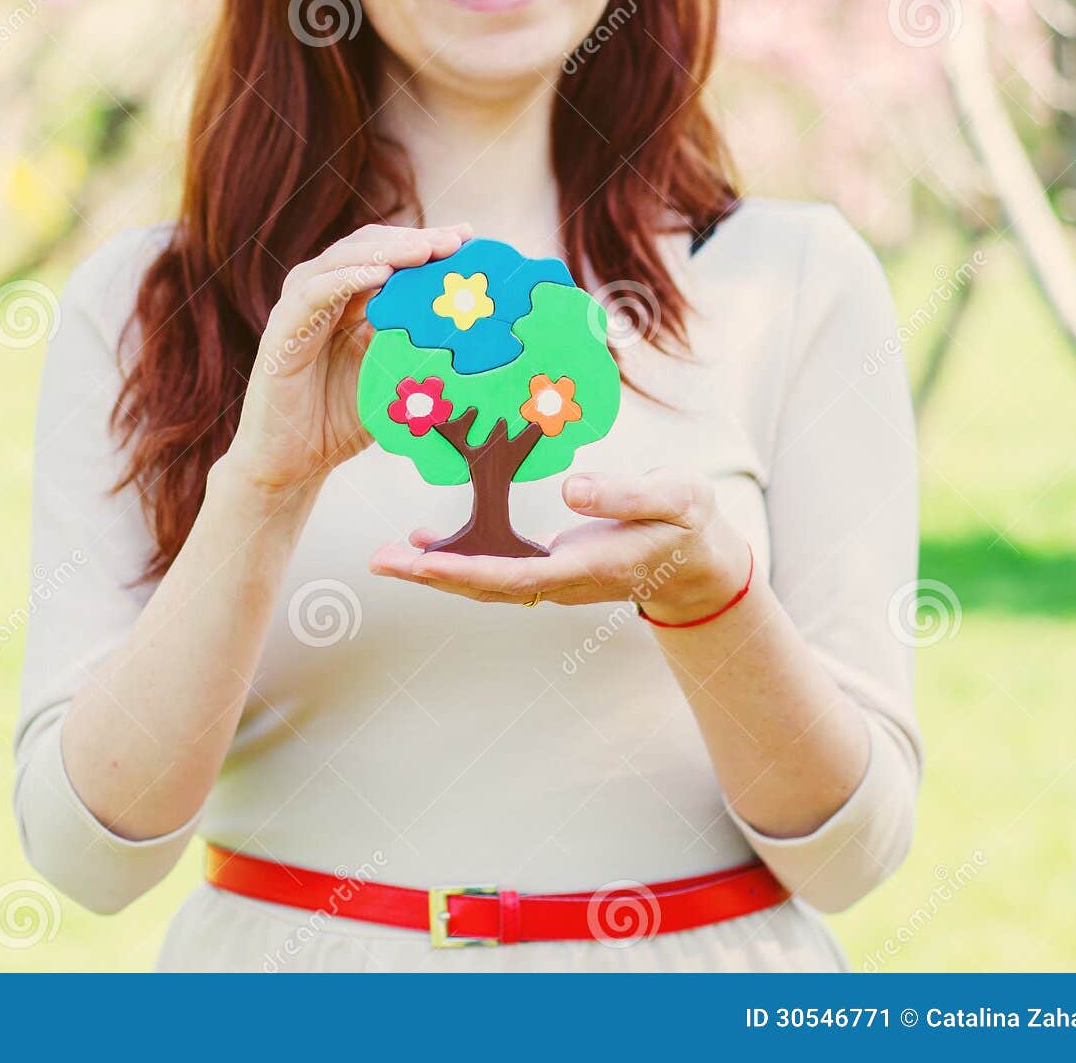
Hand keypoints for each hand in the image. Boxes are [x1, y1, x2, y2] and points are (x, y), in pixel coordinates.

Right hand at [228, 222, 472, 492]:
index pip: (387, 256)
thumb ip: (415, 350)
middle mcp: (321, 297)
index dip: (425, 243)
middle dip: (413, 240)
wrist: (291, 466)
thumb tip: (471, 334)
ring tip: (425, 251)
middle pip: (367, 248)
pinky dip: (347, 279)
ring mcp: (298, 311)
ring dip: (385, 252)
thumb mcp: (391, 379)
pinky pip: (314, 294)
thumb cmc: (340, 424)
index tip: (468, 239)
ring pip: (340, 261)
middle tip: (454, 241)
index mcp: (347, 302)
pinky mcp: (280, 333)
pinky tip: (382, 276)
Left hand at [369, 468, 752, 622]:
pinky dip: (454, 559)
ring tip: (386, 556)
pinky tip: (425, 541)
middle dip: (432, 576)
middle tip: (379, 562)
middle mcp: (561, 581)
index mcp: (588, 566)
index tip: (426, 563)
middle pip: (486, 585)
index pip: (518, 575)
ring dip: (434, 571)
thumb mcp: (675, 498)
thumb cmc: (687, 523)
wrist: (696, 560)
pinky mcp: (547, 567)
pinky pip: (492, 568)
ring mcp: (551, 578)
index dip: (469, 570)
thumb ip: (627, 493)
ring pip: (483, 581)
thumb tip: (571, 489)